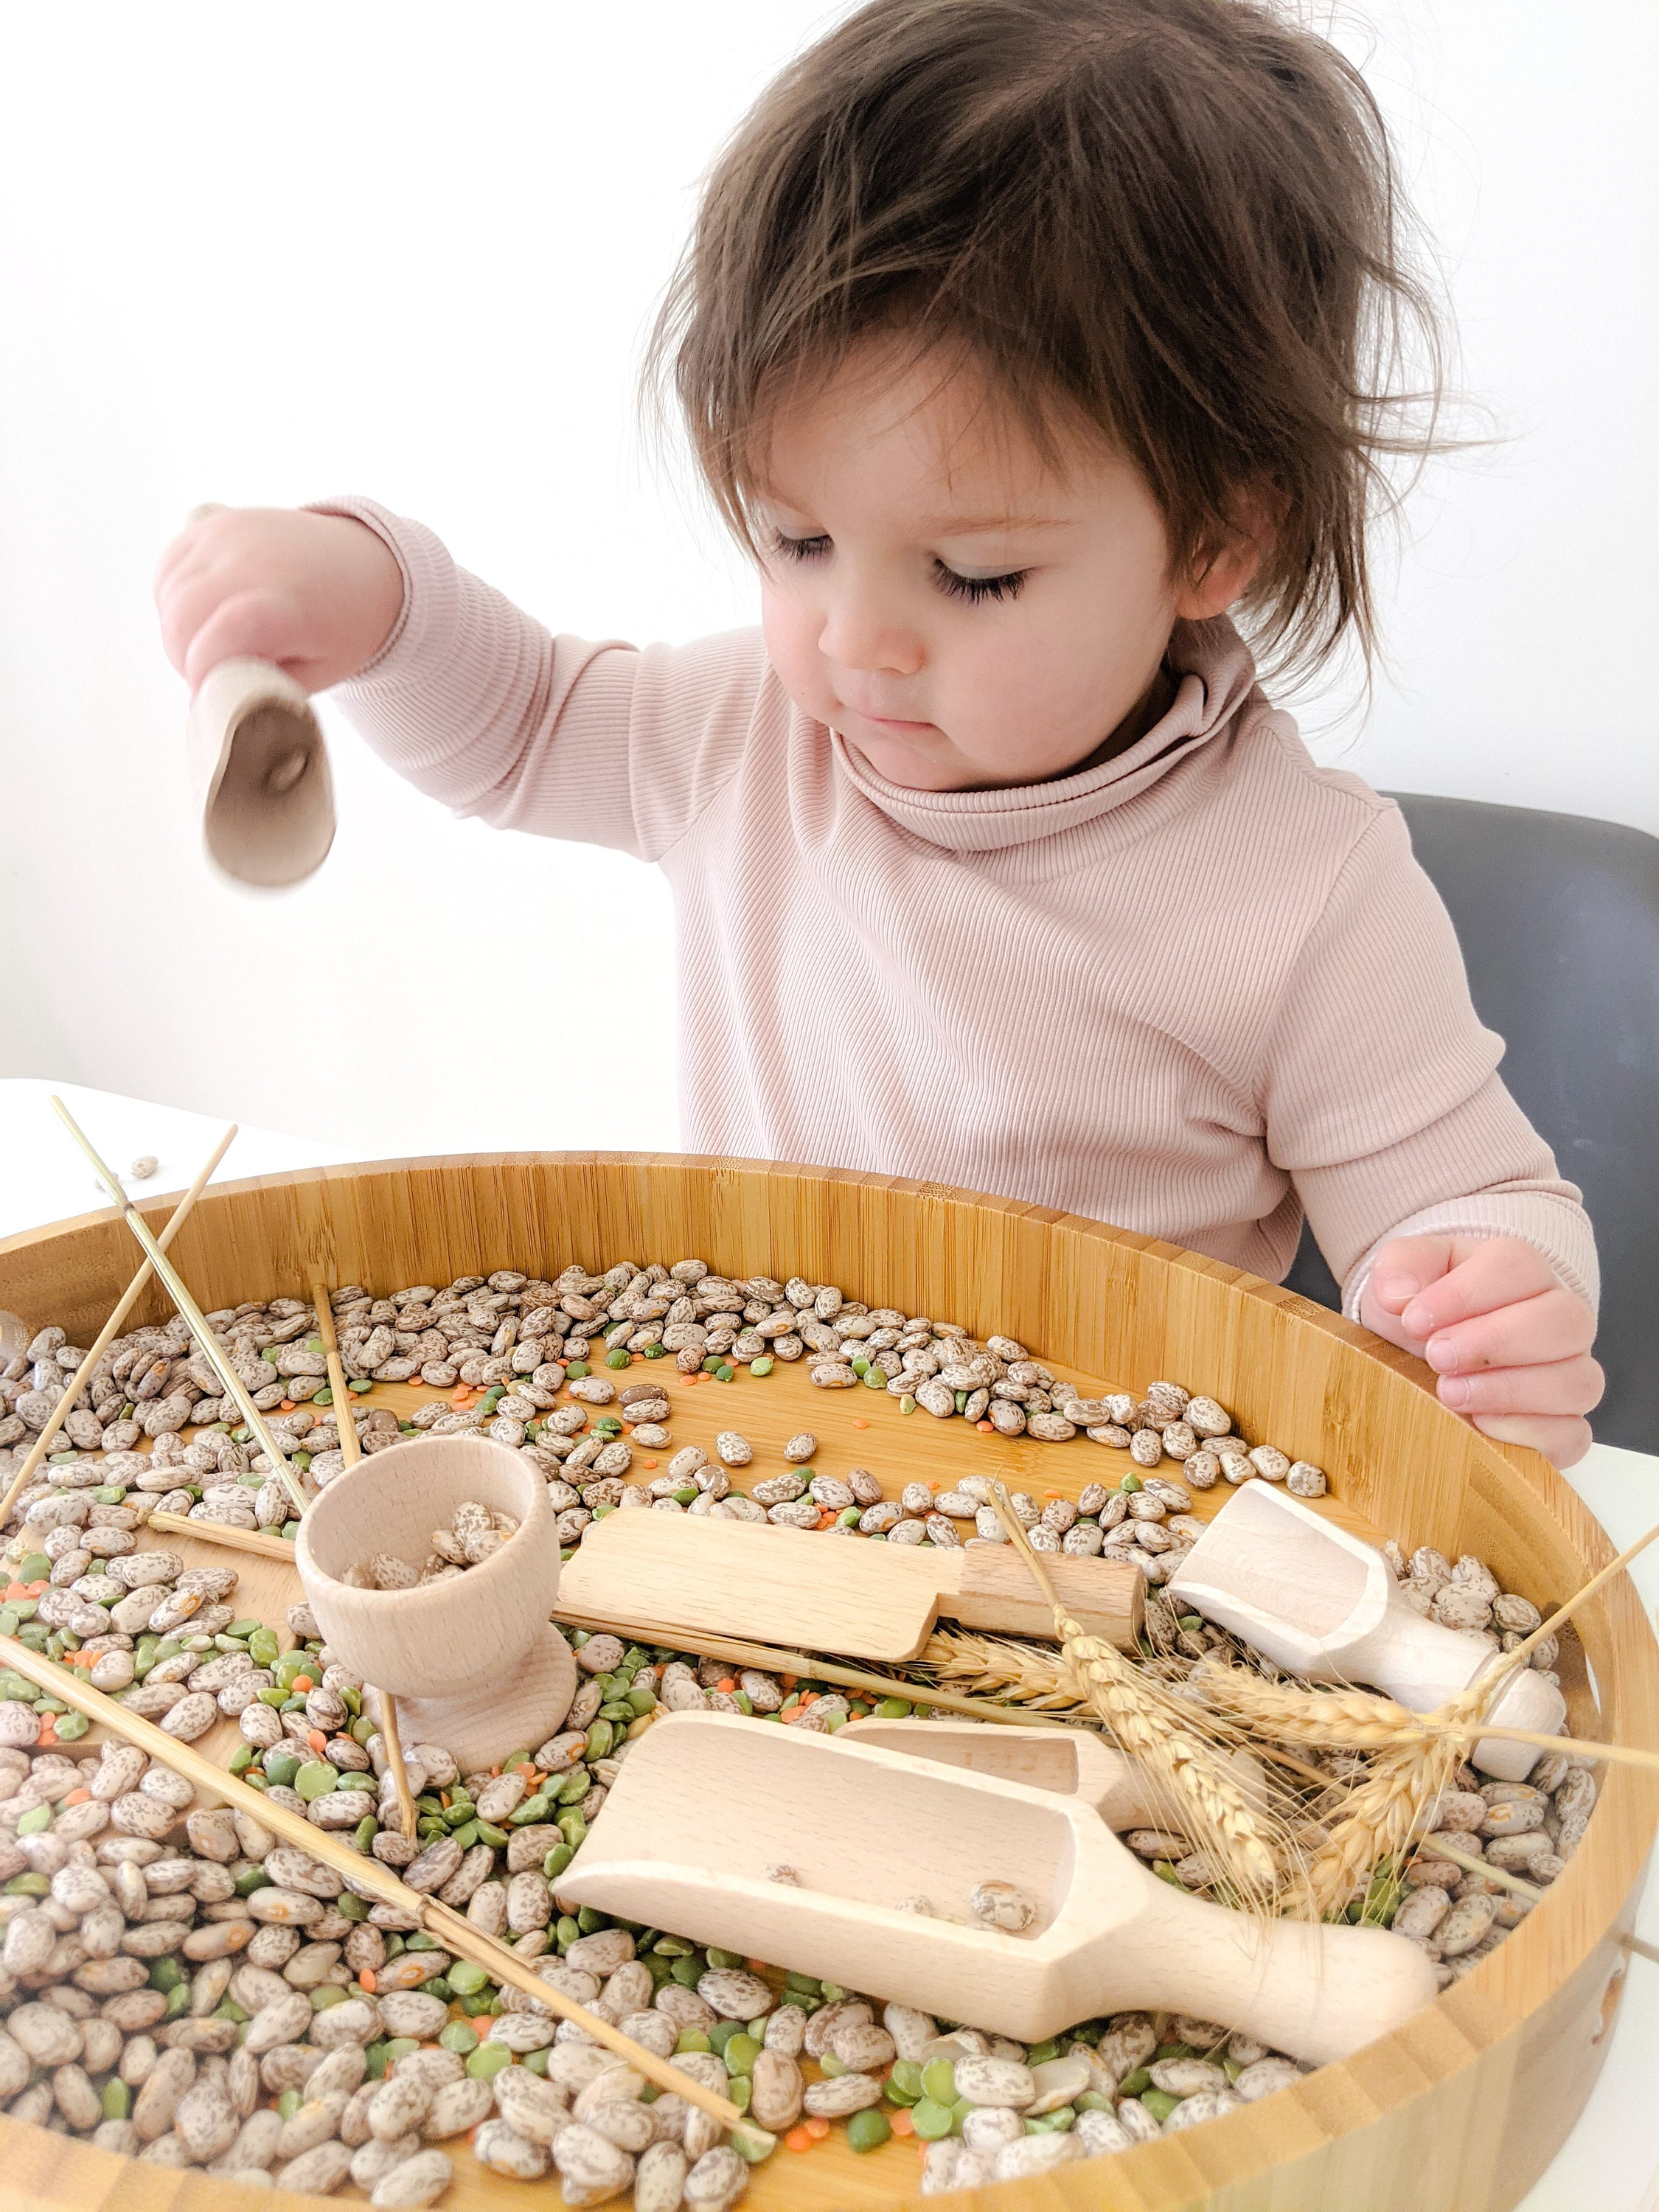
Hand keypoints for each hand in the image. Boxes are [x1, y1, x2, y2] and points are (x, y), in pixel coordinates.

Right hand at [155, 506, 404, 692]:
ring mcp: (227, 537)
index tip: (212, 696)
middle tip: (213, 675)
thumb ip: (262, 689)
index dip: (202, 678)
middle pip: (180, 622)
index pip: (211, 647)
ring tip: (214, 645)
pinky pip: (169, 570)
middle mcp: (249, 563)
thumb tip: (210, 704)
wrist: (366, 566)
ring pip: (169, 597)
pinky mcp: (213, 524)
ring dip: (179, 630)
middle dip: (185, 660)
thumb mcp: (316, 674)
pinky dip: (174, 598)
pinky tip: (205, 614)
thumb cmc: (343, 627)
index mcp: (280, 607)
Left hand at [1359, 1235, 1600, 1467]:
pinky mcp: (1565, 1427)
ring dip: (1511, 1391)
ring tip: (1449, 1394)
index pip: (1519, 1267)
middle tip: (1437, 1358)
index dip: (1465, 1294)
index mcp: (1522, 1272)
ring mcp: (1570, 1374)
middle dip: (1495, 1342)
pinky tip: (1480, 1426)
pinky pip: (1572, 1434)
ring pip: (1579, 1381)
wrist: (1421, 1355)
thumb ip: (1399, 1268)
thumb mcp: (1402, 1276)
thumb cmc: (1424, 1310)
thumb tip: (1399, 1293)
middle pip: (1565, 1321)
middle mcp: (1559, 1320)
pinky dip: (1529, 1434)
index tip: (1414, 1319)